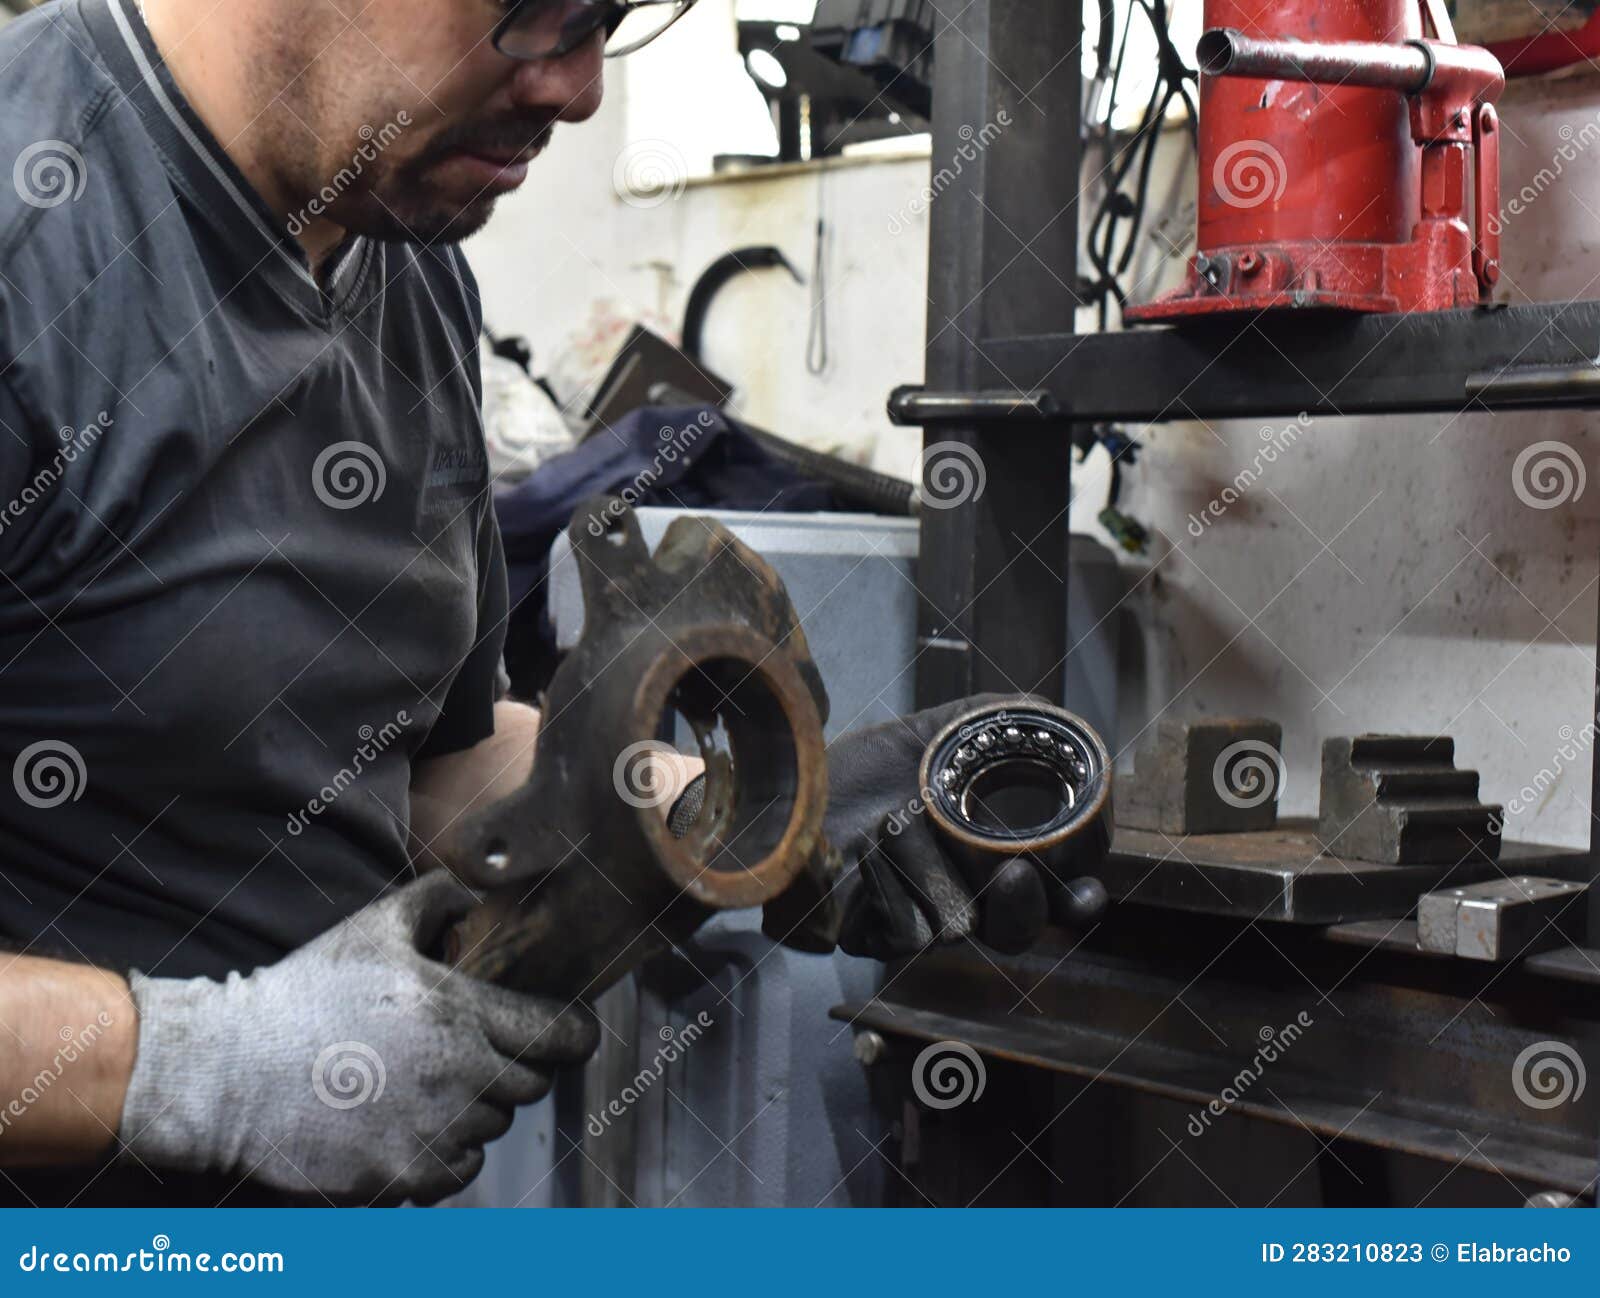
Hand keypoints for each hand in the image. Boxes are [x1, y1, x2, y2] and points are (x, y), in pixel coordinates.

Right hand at [118, 871, 596, 1204]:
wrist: (227, 1074)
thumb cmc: (304, 995)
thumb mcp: (372, 929)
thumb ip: (435, 900)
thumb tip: (477, 892)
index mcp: (459, 1012)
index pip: (561, 1035)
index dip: (573, 1033)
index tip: (567, 1032)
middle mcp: (457, 1076)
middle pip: (530, 1084)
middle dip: (514, 1067)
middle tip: (471, 1052)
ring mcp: (431, 1132)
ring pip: (493, 1127)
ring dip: (475, 1109)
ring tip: (424, 1084)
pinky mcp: (401, 1178)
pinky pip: (459, 1171)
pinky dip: (447, 1153)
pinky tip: (409, 1123)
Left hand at [831, 695, 1104, 958]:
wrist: (783, 787)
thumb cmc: (855, 768)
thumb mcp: (927, 734)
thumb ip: (993, 722)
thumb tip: (1053, 717)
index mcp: (984, 858)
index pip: (1053, 894)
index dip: (1078, 896)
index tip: (1083, 887)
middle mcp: (956, 898)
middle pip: (1017, 931)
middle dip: (1027, 908)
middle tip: (1015, 873)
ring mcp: (915, 924)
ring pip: (959, 928)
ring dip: (933, 871)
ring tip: (900, 824)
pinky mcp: (870, 939)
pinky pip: (903, 934)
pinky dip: (889, 886)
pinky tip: (865, 854)